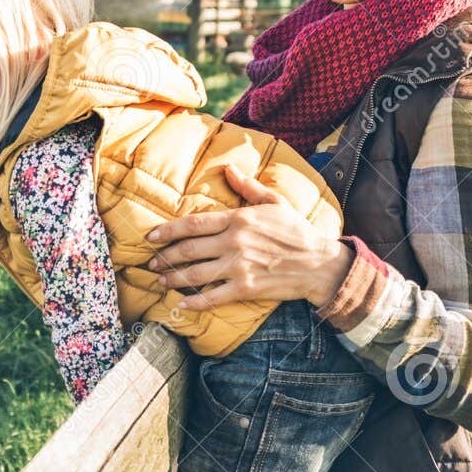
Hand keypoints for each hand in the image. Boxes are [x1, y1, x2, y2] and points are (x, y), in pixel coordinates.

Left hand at [145, 166, 352, 310]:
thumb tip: (229, 168)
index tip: (151, 235)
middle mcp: (234, 242)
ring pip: (195, 274)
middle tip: (151, 261)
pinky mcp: (245, 288)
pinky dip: (194, 302)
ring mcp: (239, 266)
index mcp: (238, 219)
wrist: (320, 263)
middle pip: (188, 249)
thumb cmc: (297, 231)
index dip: (168, 230)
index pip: (193, 223)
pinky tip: (181, 303)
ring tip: (160, 280)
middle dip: (165, 256)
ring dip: (173, 278)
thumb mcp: (275, 202)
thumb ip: (248, 187)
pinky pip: (212, 297)